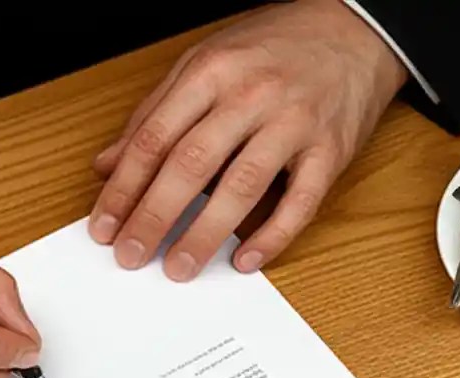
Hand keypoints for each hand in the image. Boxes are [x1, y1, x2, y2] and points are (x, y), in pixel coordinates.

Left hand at [89, 0, 406, 280]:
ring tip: (179, 267)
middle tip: (131, 255)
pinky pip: (300, 202)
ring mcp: (294, 123)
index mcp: (211, 71)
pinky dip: (272, 236)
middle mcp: (251, 95)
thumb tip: (109, 164)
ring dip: (205, 234)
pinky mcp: (331, 150)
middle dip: (154, 217)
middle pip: (191, 165)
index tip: (104, 227)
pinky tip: (245, 260)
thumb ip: (156, 112)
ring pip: (242, 187)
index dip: (124, 188)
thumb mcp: (205, 60)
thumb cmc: (277, 46)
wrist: (354, 29)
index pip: (154, 139)